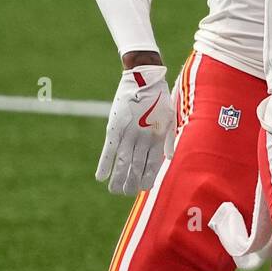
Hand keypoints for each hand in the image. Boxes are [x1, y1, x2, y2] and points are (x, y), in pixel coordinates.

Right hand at [95, 65, 172, 194]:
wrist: (144, 78)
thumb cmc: (159, 97)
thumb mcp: (170, 117)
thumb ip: (168, 138)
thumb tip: (170, 157)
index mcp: (156, 136)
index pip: (153, 163)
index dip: (148, 177)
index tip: (144, 188)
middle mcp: (142, 138)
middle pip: (136, 166)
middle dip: (132, 182)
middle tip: (127, 193)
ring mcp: (128, 133)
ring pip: (123, 162)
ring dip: (118, 178)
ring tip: (115, 191)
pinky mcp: (115, 127)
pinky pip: (109, 149)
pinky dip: (105, 164)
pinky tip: (101, 177)